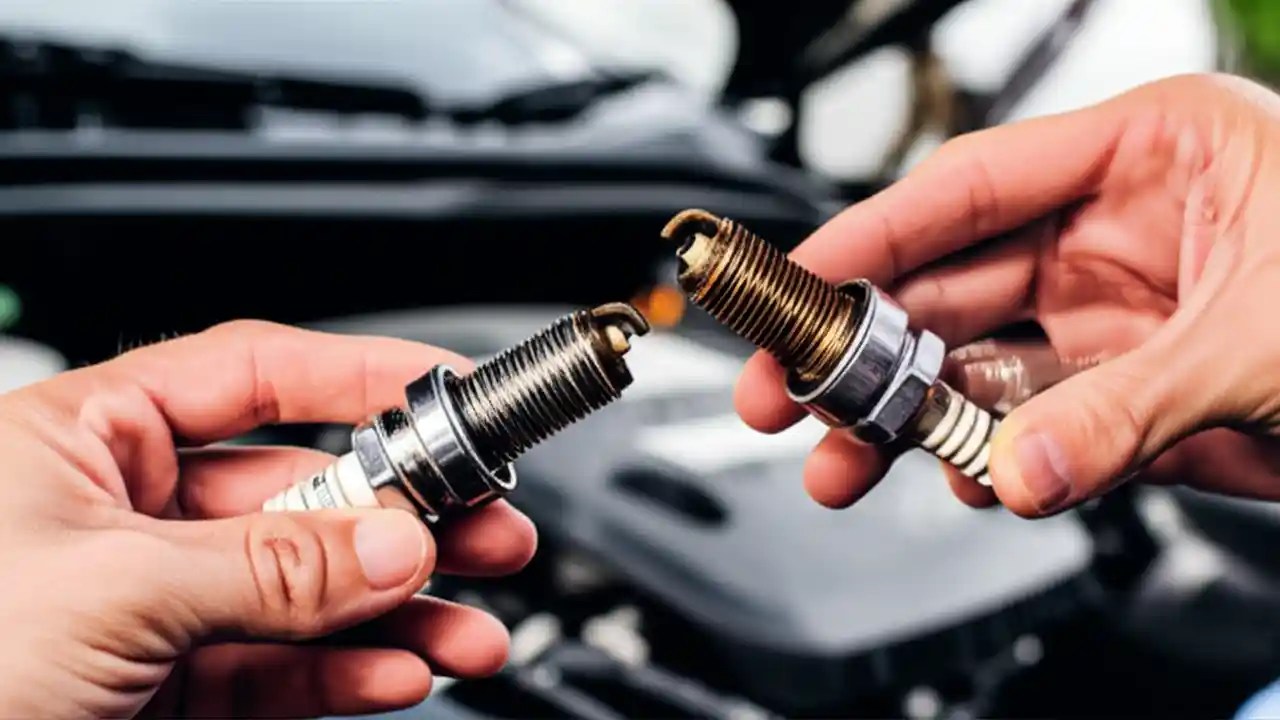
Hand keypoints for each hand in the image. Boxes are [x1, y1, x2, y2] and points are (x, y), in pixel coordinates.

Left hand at [0, 321, 535, 717]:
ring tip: (469, 624)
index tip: (446, 389)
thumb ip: (268, 567)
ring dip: (397, 609)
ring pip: (304, 592)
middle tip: (487, 525)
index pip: (250, 375)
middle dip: (402, 514)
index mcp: (86, 439)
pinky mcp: (165, 690)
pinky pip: (280, 668)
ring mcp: (152, 606)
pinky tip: (400, 669)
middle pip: (299, 492)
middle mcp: (124, 515)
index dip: (356, 374)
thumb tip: (392, 541)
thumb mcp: (109, 588)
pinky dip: (348, 672)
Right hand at [736, 72, 1279, 516]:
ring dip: (911, 417)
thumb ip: (1124, 413)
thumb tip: (1012, 471)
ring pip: (980, 361)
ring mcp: (1124, 313)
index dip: (868, 237)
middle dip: (865, 348)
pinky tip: (964, 476)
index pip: (970, 188)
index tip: (794, 286)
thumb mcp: (1261, 341)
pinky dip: (992, 453)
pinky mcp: (1137, 388)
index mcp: (1151, 154)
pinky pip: (1035, 420)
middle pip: (952, 283)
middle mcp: (1121, 229)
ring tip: (844, 466)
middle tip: (788, 395)